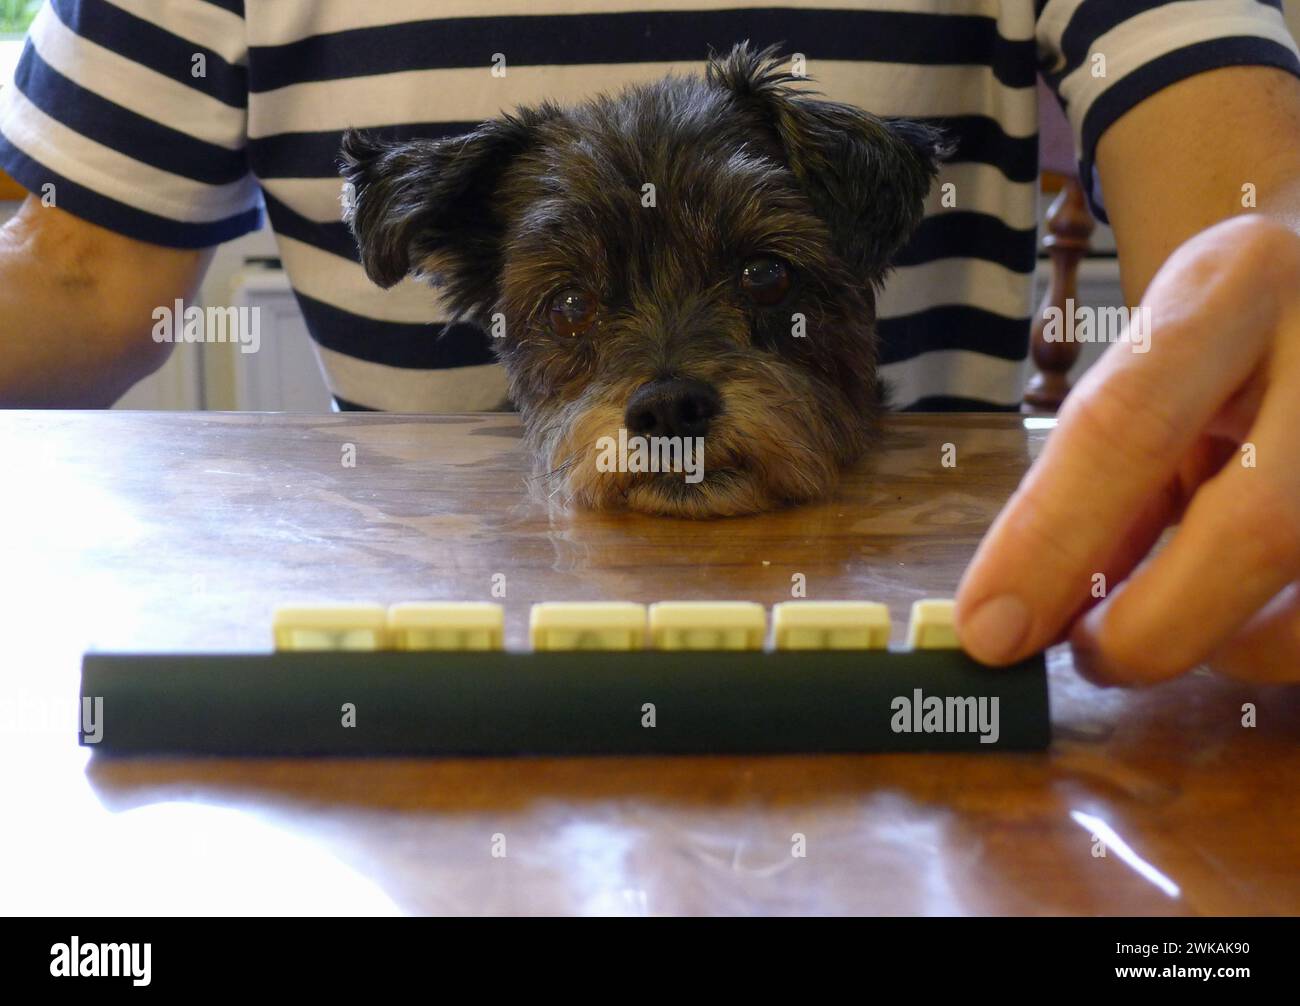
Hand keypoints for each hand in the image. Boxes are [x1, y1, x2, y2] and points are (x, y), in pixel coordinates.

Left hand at [955, 215, 1299, 684]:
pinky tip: (1240, 615)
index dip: (1050, 540)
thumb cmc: (1237, 334)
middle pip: (1261, 527)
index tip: (986, 633)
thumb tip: (1019, 618)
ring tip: (1163, 620)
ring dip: (1224, 645)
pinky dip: (1280, 642)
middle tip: (1088, 654)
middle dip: (1152, 627)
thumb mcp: (1156, 370)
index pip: (1130, 422)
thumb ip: (1098, 482)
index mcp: (1239, 287)